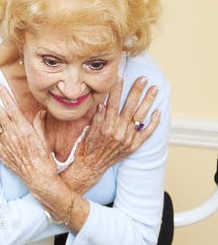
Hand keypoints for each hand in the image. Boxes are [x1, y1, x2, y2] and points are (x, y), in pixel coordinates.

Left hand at [0, 85, 57, 194]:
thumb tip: (40, 112)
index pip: (12, 108)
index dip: (4, 96)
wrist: (38, 176)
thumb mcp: (43, 138)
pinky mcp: (0, 153)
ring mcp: (5, 143)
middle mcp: (12, 134)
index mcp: (24, 128)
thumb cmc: (43, 158)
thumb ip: (39, 124)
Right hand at [65, 76, 160, 193]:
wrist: (91, 166)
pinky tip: (158, 111)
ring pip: (140, 117)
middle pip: (130, 107)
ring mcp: (128, 140)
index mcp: (106, 127)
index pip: (114, 104)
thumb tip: (103, 103)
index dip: (118, 90)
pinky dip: (153, 123)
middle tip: (144, 79)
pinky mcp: (133, 146)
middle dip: (137, 91)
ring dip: (148, 102)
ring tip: (154, 89)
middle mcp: (118, 133)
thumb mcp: (88, 130)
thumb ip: (97, 117)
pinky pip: (146, 133)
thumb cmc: (87, 147)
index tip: (121, 78)